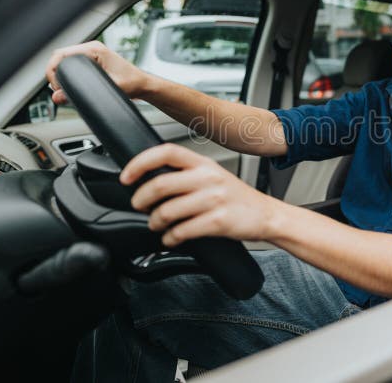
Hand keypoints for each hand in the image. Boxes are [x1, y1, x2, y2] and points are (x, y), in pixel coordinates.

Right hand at [45, 41, 149, 103]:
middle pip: (60, 56)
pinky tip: (69, 84)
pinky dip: (67, 73)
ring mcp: (91, 53)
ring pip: (65, 60)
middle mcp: (92, 48)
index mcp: (95, 50)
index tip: (56, 86)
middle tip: (59, 90)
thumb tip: (57, 96)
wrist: (143, 84)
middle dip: (54, 73)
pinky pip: (72, 63)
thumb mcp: (106, 89)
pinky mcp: (92, 59)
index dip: (53, 70)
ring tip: (63, 89)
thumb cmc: (132, 84)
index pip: (61, 54)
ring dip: (60, 73)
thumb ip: (81, 93)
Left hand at [121, 143, 279, 246]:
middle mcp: (208, 177)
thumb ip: (186, 173)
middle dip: (140, 199)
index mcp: (203, 163)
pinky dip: (170, 239)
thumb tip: (149, 180)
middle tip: (139, 206)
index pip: (165, 152)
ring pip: (167, 211)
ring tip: (157, 225)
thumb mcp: (213, 174)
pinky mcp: (217, 222)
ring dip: (154, 222)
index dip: (140, 163)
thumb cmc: (236, 197)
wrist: (266, 215)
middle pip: (159, 184)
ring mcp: (213, 199)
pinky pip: (181, 231)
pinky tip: (171, 239)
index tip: (126, 177)